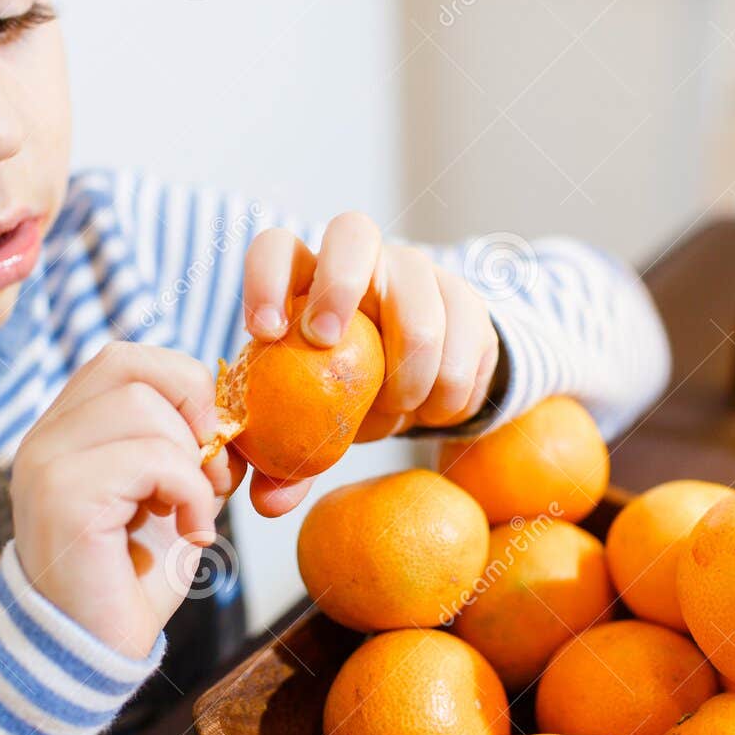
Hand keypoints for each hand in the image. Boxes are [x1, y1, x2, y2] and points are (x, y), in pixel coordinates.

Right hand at [10, 342, 244, 657]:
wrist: (93, 652)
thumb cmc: (130, 578)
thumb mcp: (168, 496)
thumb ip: (184, 446)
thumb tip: (226, 409)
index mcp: (65, 430)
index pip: (123, 359)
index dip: (182, 383)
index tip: (210, 440)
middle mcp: (44, 439)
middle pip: (132, 367)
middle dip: (193, 411)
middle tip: (211, 471)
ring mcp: (46, 464)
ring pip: (144, 409)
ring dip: (191, 462)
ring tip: (192, 513)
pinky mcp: (64, 498)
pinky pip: (152, 459)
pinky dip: (191, 494)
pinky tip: (191, 535)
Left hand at [237, 211, 498, 516]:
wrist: (423, 387)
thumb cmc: (345, 399)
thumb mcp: (312, 428)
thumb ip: (288, 462)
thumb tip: (268, 503)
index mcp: (308, 279)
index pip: (278, 250)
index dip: (266, 280)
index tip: (265, 332)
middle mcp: (364, 260)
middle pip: (353, 230)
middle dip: (339, 283)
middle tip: (326, 344)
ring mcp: (420, 273)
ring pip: (422, 299)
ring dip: (410, 370)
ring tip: (400, 409)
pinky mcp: (470, 300)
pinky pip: (468, 342)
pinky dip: (451, 391)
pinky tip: (436, 409)